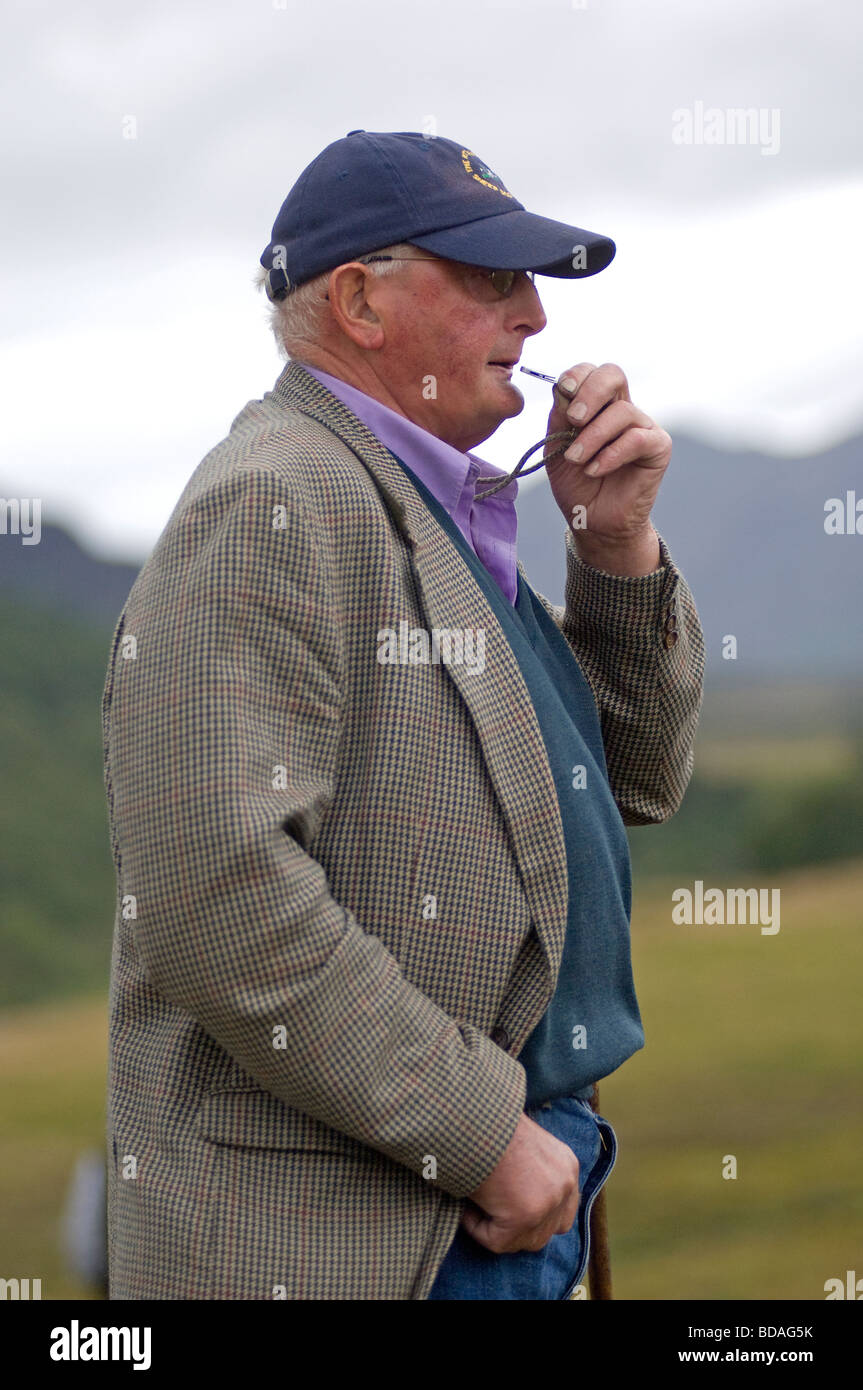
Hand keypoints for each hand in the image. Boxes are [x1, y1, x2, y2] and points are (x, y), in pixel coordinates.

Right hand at [461, 1112, 579, 1253]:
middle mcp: (565, 1185)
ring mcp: (547, 1202)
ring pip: (521, 1241)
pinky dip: (475, 1227)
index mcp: (567, 1166)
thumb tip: (517, 1202)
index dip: (532, 1217)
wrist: (473, 1116)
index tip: (503, 1205)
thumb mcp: (522, 1145)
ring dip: (494, 1228)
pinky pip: (497, 1241)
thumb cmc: (487, 1126)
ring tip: (474, 1203)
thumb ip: (532, 1174)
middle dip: (514, 1228)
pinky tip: (465, 1206)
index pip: (561, 1212)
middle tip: (486, 1209)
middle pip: (545, 1232)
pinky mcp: (524, 1216)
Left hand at [544, 362, 670, 574]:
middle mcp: (620, 409)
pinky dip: (611, 454)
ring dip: (593, 437)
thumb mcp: (557, 449)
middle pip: (613, 375)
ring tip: (576, 460)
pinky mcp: (658, 447)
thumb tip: (563, 389)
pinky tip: (595, 470)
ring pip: (622, 411)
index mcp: (596, 404)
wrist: (593, 521)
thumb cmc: (576, 484)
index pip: (591, 372)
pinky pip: (637, 439)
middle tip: (573, 419)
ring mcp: (642, 426)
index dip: (577, 375)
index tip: (564, 391)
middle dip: (590, 392)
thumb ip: (559, 419)